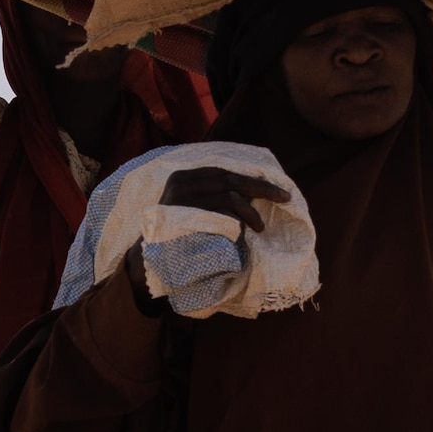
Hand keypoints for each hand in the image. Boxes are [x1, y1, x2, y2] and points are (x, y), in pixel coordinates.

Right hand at [160, 163, 276, 222]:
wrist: (148, 260)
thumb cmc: (176, 233)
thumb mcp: (191, 206)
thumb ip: (211, 193)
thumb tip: (250, 188)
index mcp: (182, 177)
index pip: (224, 172)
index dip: (253, 179)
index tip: (278, 189)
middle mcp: (180, 184)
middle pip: (230, 180)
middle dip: (261, 189)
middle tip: (284, 198)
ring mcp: (181, 200)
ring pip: (230, 197)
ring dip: (250, 213)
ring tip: (259, 227)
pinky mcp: (186, 218)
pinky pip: (222, 215)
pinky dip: (237, 223)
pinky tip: (242, 233)